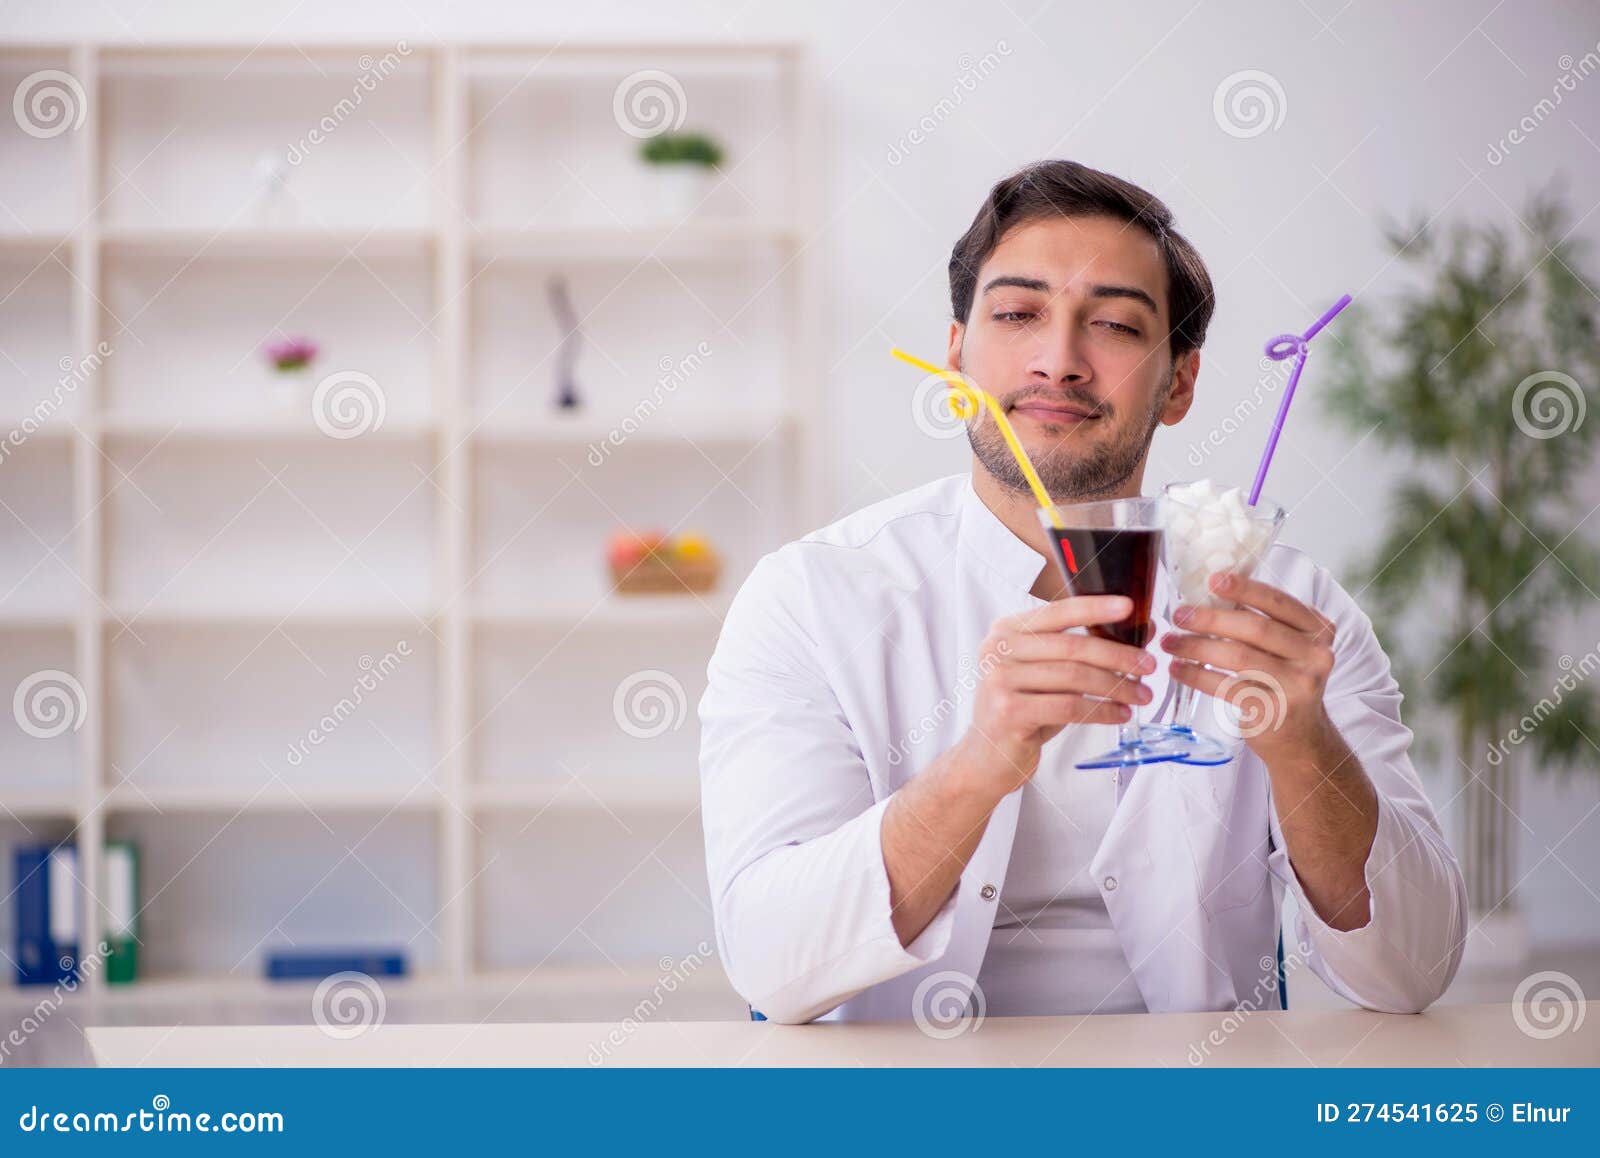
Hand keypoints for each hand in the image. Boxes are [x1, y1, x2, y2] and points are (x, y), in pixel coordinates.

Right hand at [961, 595, 1155, 800]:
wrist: (987, 756)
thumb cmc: (1024, 711)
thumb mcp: (1051, 675)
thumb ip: (1085, 650)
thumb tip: (1141, 628)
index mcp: (1006, 631)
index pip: (1058, 612)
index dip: (1095, 608)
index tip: (1129, 607)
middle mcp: (998, 649)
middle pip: (1072, 647)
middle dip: (1118, 656)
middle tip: (1148, 665)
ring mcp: (999, 679)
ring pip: (1074, 677)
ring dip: (1116, 686)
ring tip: (1142, 695)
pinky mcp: (1008, 710)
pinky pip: (1068, 706)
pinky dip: (1101, 711)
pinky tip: (1120, 714)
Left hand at [1159, 571, 1337, 758]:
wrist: (1302, 739)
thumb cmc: (1284, 682)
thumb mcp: (1288, 648)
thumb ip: (1263, 622)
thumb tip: (1209, 594)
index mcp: (1318, 631)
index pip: (1279, 602)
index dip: (1244, 589)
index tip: (1212, 580)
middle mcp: (1315, 656)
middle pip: (1255, 628)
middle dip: (1210, 618)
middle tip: (1179, 614)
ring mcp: (1297, 685)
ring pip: (1238, 657)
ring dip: (1196, 646)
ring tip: (1169, 642)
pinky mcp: (1274, 710)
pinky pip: (1227, 686)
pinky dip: (1197, 675)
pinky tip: (1178, 669)